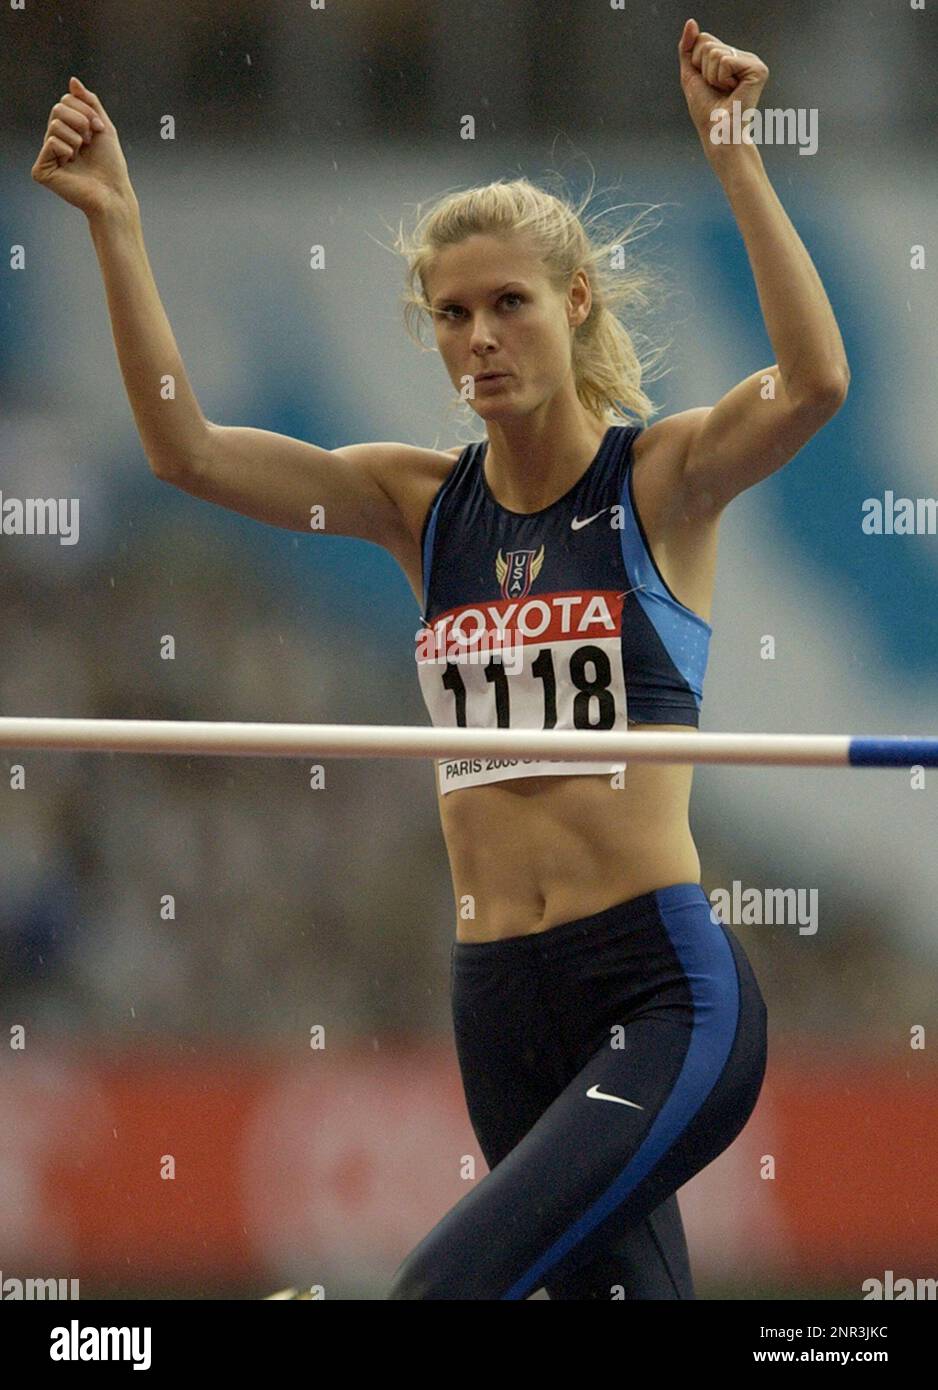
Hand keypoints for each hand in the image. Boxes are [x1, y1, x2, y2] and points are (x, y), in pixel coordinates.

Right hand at [31, 77, 135, 218]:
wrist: (113, 193)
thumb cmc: (111, 164)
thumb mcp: (103, 126)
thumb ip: (89, 102)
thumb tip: (72, 80)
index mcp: (68, 131)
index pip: (65, 101)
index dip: (85, 111)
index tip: (99, 129)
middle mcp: (55, 142)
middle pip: (57, 109)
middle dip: (80, 121)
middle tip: (90, 142)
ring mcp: (47, 156)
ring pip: (55, 125)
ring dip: (76, 138)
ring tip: (82, 155)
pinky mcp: (41, 170)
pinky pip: (51, 142)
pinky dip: (67, 150)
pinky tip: (72, 164)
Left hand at [678, 19, 768, 149]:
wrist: (718, 132)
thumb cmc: (705, 110)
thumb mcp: (691, 74)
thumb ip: (687, 48)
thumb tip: (691, 22)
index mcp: (731, 57)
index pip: (703, 40)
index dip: (696, 63)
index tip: (707, 83)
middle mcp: (743, 56)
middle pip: (707, 43)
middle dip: (703, 69)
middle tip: (716, 89)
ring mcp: (752, 62)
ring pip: (715, 53)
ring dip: (711, 77)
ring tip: (724, 92)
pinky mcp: (758, 70)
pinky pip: (726, 61)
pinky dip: (721, 79)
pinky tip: (732, 91)